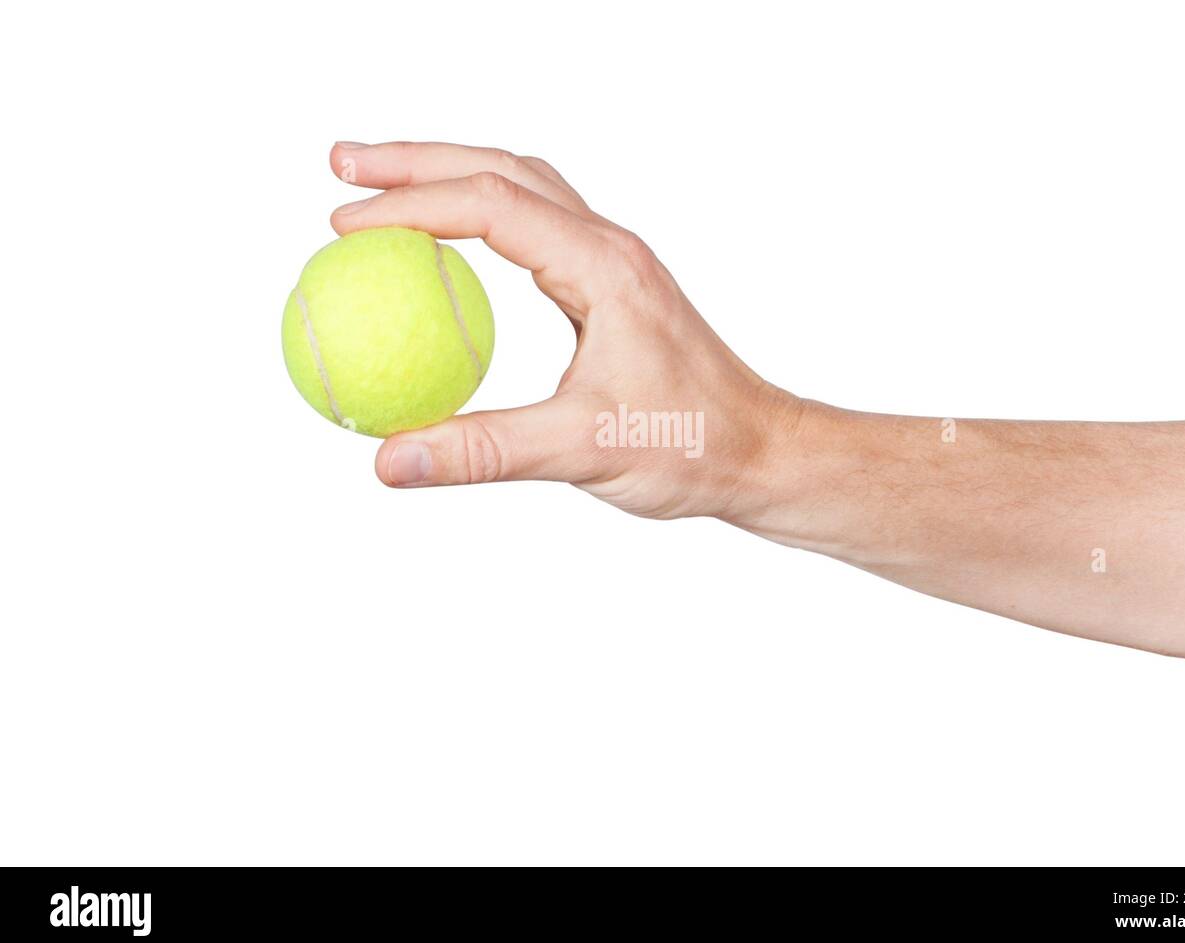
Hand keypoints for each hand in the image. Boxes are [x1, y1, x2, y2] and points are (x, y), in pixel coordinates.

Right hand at [329, 141, 798, 520]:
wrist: (760, 452)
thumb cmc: (692, 446)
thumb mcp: (583, 450)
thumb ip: (484, 450)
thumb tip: (389, 458)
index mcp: (604, 267)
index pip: (493, 204)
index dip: (412, 205)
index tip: (344, 224)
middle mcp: (608, 248)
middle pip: (502, 169)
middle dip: (417, 160)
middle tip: (341, 167)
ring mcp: (611, 264)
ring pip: (522, 189)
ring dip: (450, 175)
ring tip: (380, 185)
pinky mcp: (609, 289)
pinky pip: (534, 229)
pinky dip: (479, 216)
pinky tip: (447, 244)